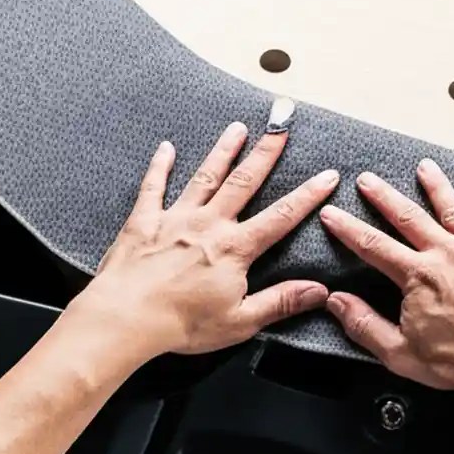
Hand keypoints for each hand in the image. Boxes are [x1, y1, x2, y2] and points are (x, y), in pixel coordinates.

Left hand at [64, 116, 338, 369]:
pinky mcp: (144, 221)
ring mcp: (174, 218)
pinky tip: (166, 148)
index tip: (327, 175)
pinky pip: (153, 187)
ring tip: (237, 128)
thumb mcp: (240, 321)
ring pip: (205, 177)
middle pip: (243, 183)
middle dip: (265, 154)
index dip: (307, 196)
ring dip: (222, 151)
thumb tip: (320, 291)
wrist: (126, 318)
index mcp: (234, 249)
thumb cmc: (182, 324)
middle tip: (281, 128)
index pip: (280, 217)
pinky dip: (160, 166)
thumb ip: (281, 302)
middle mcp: (208, 225)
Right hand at [319, 159, 453, 405]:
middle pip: (408, 216)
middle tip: (367, 179)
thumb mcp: (398, 353)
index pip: (373, 245)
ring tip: (425, 166)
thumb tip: (335, 300)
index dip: (347, 228)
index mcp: (417, 275)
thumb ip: (363, 324)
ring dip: (437, 185)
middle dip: (384, 195)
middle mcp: (447, 253)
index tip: (331, 212)